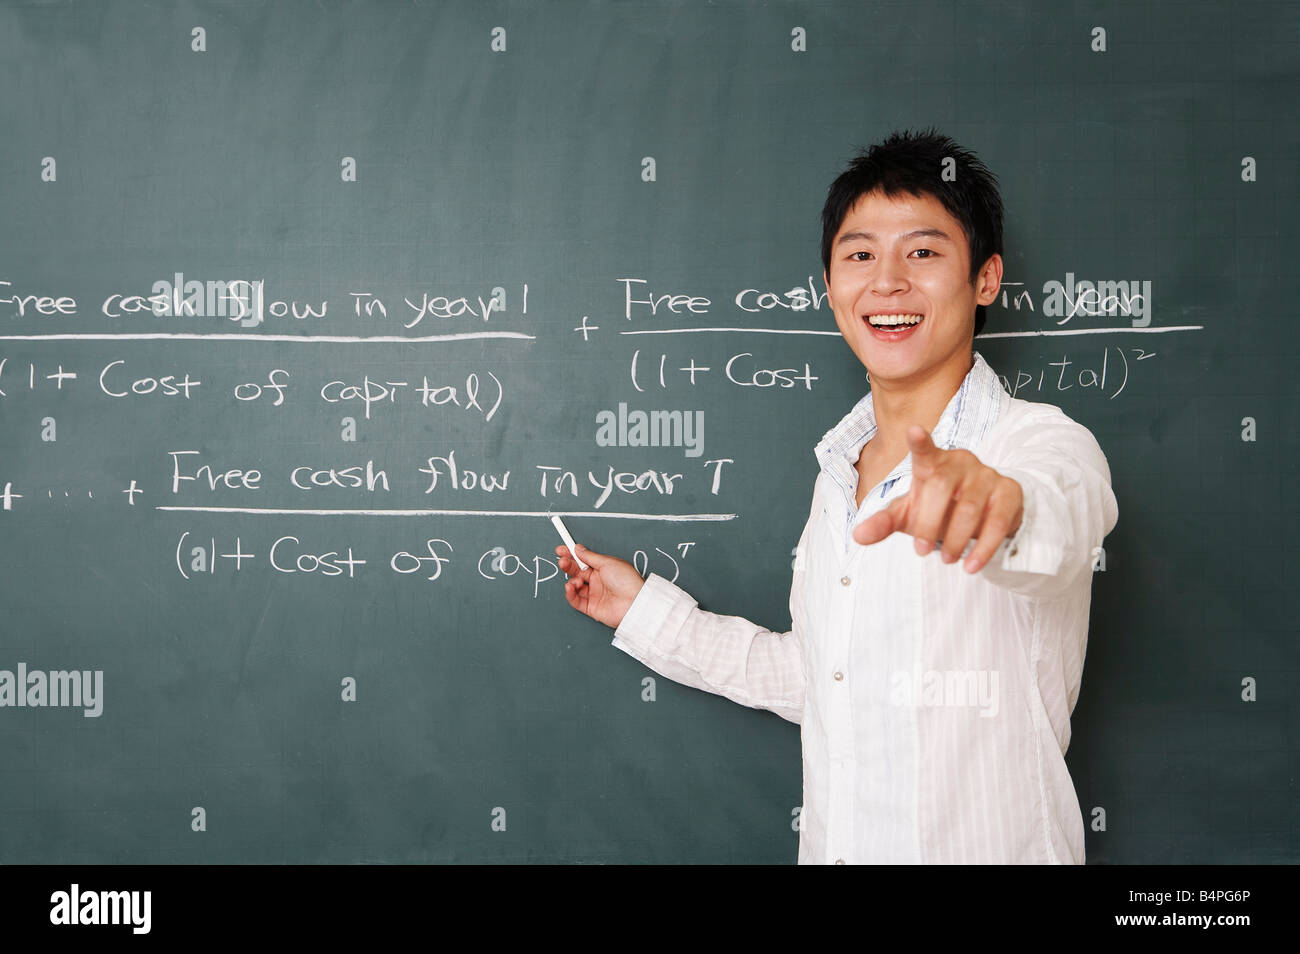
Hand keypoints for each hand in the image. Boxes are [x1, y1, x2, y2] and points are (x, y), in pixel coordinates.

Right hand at [555, 544, 645, 628]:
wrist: (634, 602)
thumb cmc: (627, 581)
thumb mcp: (607, 562)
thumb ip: (589, 556)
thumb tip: (578, 549)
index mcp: (603, 568)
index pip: (583, 560)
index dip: (571, 555)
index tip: (561, 549)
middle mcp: (598, 581)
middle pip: (577, 572)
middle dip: (568, 565)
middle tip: (562, 561)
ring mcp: (594, 594)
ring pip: (575, 586)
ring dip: (571, 581)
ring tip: (576, 580)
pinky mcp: (591, 607)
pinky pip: (576, 600)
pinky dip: (570, 594)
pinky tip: (570, 587)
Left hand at [852, 424, 1023, 573]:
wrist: (981, 515)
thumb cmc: (939, 509)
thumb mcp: (909, 515)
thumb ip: (885, 522)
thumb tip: (857, 535)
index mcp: (932, 463)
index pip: (924, 450)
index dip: (920, 442)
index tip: (913, 430)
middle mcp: (960, 462)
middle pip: (940, 487)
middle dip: (928, 523)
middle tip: (921, 552)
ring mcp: (987, 475)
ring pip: (969, 507)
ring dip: (956, 539)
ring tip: (948, 560)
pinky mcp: (1009, 492)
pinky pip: (998, 521)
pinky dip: (983, 547)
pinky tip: (971, 565)